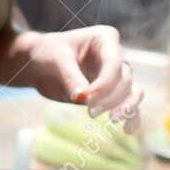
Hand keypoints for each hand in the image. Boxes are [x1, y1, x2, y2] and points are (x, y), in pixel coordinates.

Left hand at [24, 26, 142, 127]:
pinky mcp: (109, 92)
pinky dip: (132, 116)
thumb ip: (70, 77)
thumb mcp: (56, 59)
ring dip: (126, 107)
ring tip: (112, 120)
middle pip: (125, 80)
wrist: (37, 64)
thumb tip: (82, 99)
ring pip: (132, 91)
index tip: (87, 99)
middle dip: (111, 98)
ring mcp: (113, 74)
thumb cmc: (46, 52)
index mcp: (105, 38)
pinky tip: (128, 130)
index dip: (105, 84)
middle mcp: (114, 55)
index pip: (114, 64)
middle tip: (90, 113)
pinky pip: (127, 103)